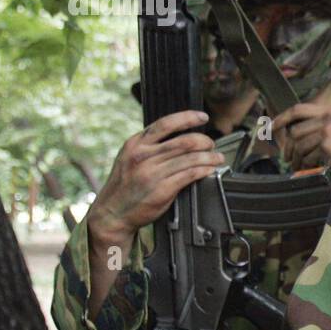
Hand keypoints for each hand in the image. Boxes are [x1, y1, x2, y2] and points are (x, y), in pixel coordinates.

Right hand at [87, 110, 224, 249]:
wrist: (112, 212)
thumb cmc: (125, 184)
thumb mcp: (129, 157)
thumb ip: (149, 145)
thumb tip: (179, 134)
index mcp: (135, 144)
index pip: (166, 123)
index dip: (188, 117)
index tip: (202, 117)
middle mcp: (143, 156)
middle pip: (184, 141)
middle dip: (204, 141)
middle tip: (211, 144)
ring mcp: (152, 173)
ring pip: (190, 158)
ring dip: (209, 157)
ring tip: (217, 158)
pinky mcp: (161, 190)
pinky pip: (190, 175)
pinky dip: (204, 170)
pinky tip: (210, 170)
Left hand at [270, 102, 330, 175]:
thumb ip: (320, 128)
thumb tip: (292, 136)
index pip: (298, 109)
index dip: (282, 118)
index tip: (271, 127)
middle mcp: (328, 117)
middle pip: (294, 131)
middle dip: (289, 148)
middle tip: (289, 160)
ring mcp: (328, 129)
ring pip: (298, 145)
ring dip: (298, 160)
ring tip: (304, 167)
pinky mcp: (327, 144)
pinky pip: (307, 157)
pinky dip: (309, 166)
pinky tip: (317, 168)